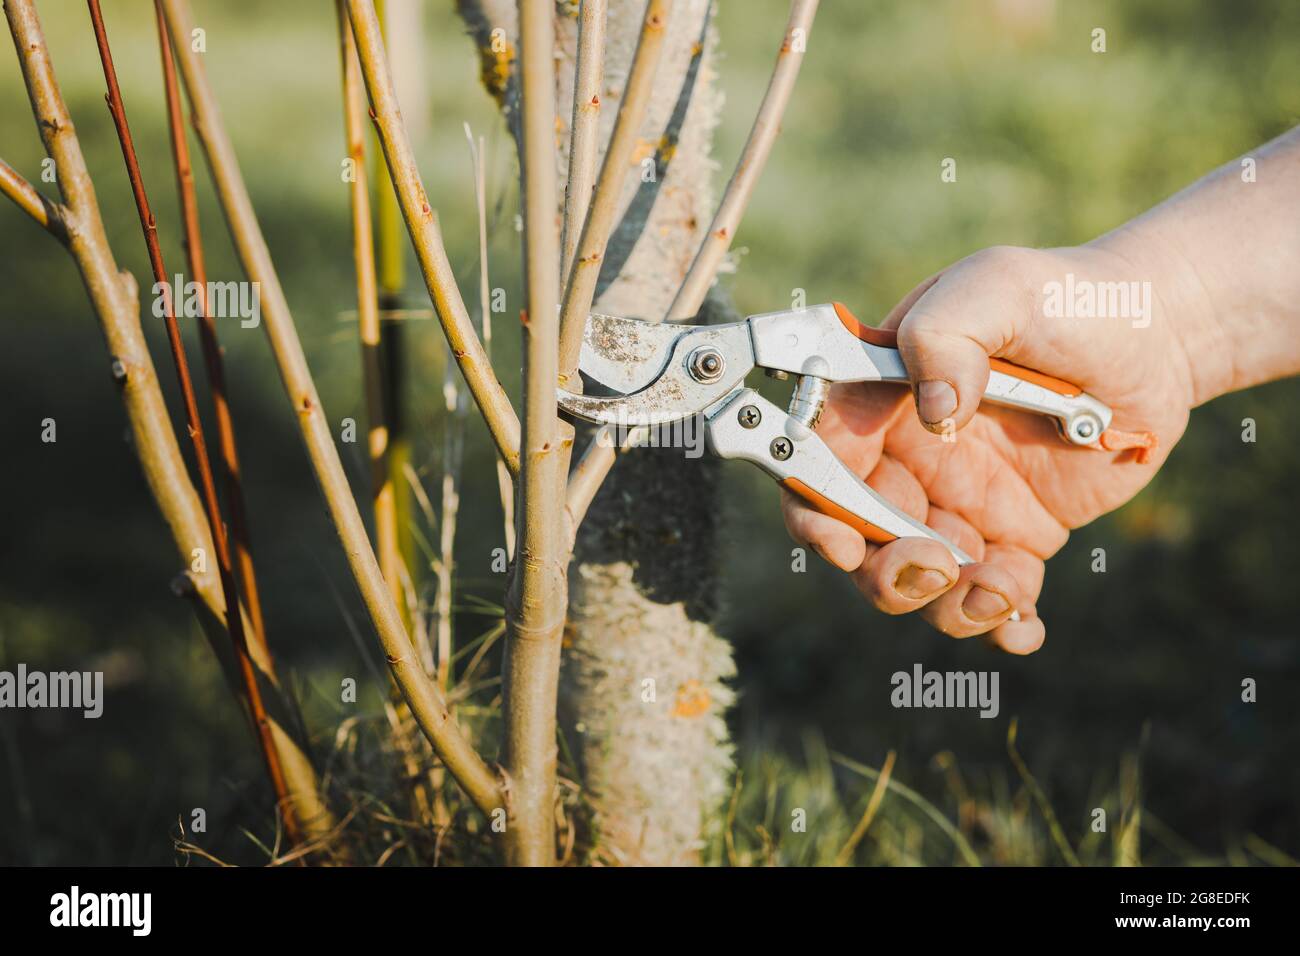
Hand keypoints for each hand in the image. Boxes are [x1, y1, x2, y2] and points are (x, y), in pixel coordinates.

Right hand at [782, 244, 1198, 652]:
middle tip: (938, 566)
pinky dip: (1001, 624)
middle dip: (885, 570)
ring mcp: (958, 505)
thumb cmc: (1066, 300)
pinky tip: (1025, 626)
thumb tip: (936, 410)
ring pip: (919, 581)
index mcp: (883, 399)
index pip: (821, 460)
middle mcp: (909, 459)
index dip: (814, 507)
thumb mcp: (999, 288)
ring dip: (945, 606)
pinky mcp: (1013, 539)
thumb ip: (949, 333)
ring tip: (1001, 595)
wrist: (1158, 340)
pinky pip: (990, 596)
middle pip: (860, 537)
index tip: (843, 540)